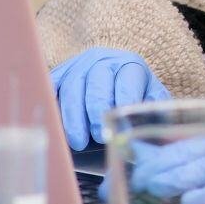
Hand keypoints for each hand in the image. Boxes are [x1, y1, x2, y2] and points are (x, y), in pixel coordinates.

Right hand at [49, 47, 170, 150]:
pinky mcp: (58, 74)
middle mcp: (103, 60)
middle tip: (98, 136)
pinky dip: (52, 107)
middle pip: (96, 80)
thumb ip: (152, 111)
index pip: (127, 79)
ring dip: (73, 116)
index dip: (122, 102)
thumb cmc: (130, 102)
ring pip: (72, 86)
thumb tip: (153, 129)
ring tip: (78, 143)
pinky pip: (51, 88)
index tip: (120, 124)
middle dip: (96, 110)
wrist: (108, 90)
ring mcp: (78, 65)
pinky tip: (55, 128)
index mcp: (130, 65)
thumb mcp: (147, 102)